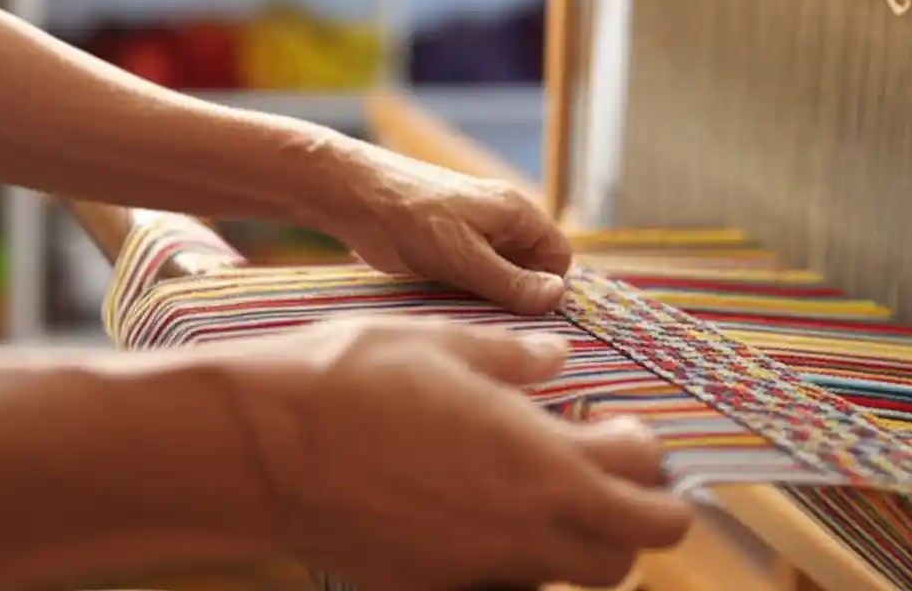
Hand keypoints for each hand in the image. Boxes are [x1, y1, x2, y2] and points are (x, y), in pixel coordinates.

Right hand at [243, 317, 691, 589]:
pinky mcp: (428, 586)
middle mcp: (521, 526)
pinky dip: (513, 560)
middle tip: (605, 474)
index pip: (646, 487)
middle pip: (627, 555)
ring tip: (544, 494)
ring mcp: (475, 566)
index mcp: (541, 461)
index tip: (621, 430)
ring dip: (580, 543)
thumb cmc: (352, 380)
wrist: (261, 448)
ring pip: (568, 580)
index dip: (650, 460)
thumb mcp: (443, 343)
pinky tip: (477, 514)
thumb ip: (514, 358)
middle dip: (637, 519)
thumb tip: (556, 359)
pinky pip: (499, 585)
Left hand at [315, 141, 571, 315]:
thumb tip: (558, 297)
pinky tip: (445, 297)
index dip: (548, 287)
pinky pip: (473, 272)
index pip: (559, 257)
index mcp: (517, 213)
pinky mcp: (449, 243)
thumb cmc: (410, 221)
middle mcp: (502, 219)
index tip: (523, 312)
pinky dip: (466, 289)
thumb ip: (512, 282)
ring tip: (462, 304)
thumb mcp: (465, 259)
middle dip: (516, 293)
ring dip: (488, 294)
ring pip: (501, 273)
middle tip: (488, 314)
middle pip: (531, 266)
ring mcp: (475, 230)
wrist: (353, 197)